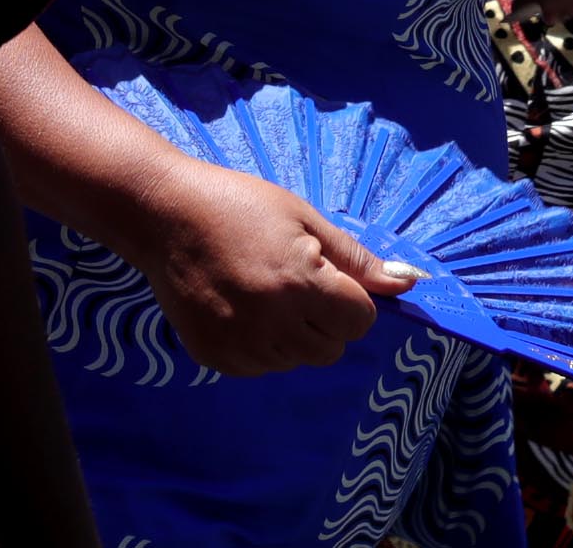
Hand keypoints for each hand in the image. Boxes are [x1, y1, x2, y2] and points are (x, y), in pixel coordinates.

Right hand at [117, 156, 416, 375]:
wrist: (164, 216)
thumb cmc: (239, 205)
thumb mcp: (303, 218)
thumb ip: (356, 258)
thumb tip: (408, 282)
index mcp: (300, 283)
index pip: (359, 321)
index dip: (350, 298)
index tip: (326, 276)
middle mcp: (272, 322)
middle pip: (332, 347)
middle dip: (325, 319)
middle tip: (293, 282)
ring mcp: (240, 344)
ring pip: (297, 360)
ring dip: (293, 334)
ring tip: (263, 291)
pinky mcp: (215, 356)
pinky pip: (261, 366)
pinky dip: (260, 344)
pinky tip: (240, 307)